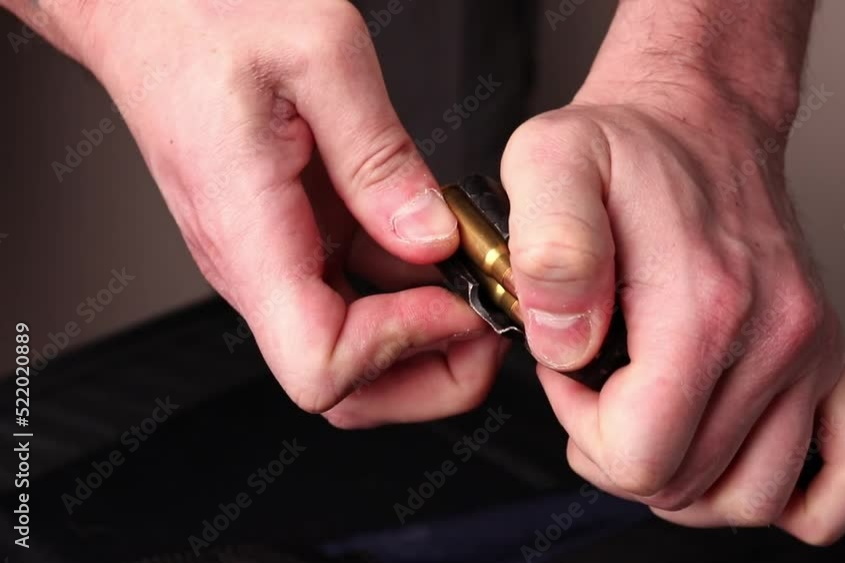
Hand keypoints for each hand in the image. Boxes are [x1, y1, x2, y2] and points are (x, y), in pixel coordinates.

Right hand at [78, 1, 503, 421]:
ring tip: (473, 274)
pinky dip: (406, 290)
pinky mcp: (287, 243)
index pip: (321, 366)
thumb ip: (379, 157)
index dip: (400, 348)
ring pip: (350, 351)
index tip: (455, 297)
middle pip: (341, 388)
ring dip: (425, 331)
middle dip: (428, 368)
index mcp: (250, 231)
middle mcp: (254, 265)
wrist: (145, 10)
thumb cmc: (206, 17)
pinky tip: (438, 241)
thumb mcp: (320, 55)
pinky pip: (350, 297)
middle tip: (484, 311)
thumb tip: (430, 240)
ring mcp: (269, 261)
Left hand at [500, 83, 844, 543]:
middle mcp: (774, 335)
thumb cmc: (626, 151)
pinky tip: (734, 453)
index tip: (571, 369)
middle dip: (616, 447)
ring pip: (752, 497)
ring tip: (649, 412)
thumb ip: (548, 251)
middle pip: (687, 486)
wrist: (697, 122)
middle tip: (598, 379)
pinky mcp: (830, 357)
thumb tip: (567, 344)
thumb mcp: (549, 165)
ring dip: (684, 479)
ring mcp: (811, 352)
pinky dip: (792, 493)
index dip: (582, 428)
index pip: (639, 457)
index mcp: (705, 303)